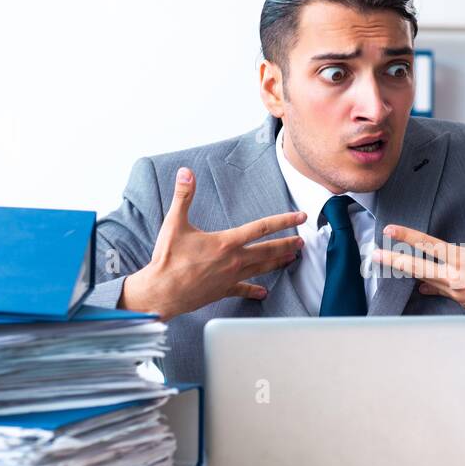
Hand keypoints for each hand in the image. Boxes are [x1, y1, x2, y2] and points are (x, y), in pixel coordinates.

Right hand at [121, 167, 306, 320]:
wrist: (161, 292)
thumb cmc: (168, 259)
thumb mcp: (175, 223)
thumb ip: (183, 196)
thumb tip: (187, 173)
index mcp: (226, 242)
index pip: (262, 228)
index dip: (284, 221)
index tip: (300, 217)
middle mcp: (234, 260)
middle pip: (268, 250)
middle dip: (287, 245)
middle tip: (302, 242)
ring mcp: (230, 277)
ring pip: (261, 269)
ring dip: (278, 262)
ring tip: (291, 259)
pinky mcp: (223, 290)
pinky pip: (243, 290)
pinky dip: (254, 290)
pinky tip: (263, 292)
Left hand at [371, 186, 464, 314]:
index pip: (430, 246)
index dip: (408, 236)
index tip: (389, 230)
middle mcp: (456, 278)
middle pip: (418, 268)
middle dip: (394, 260)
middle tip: (374, 256)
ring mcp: (457, 293)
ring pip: (426, 280)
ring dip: (409, 272)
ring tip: (391, 266)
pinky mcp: (462, 303)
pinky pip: (439, 293)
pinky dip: (429, 287)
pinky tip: (422, 287)